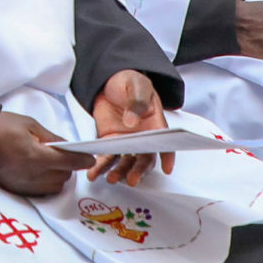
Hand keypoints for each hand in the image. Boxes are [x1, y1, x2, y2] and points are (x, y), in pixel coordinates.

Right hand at [0, 111, 93, 196]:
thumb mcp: (28, 124)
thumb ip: (51, 137)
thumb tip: (66, 146)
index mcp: (37, 156)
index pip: (69, 162)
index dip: (83, 159)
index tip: (90, 157)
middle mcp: (33, 175)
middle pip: (64, 176)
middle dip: (69, 166)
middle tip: (64, 154)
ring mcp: (25, 185)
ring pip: (55, 186)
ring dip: (58, 175)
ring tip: (50, 163)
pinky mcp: (18, 190)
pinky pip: (42, 191)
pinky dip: (47, 183)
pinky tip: (40, 171)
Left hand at [91, 70, 172, 185]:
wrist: (108, 82)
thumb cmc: (129, 82)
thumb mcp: (137, 85)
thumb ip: (136, 102)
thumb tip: (131, 121)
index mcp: (154, 124)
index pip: (164, 142)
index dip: (167, 156)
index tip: (167, 168)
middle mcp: (142, 137)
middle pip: (144, 158)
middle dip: (139, 170)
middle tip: (132, 180)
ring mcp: (125, 141)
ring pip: (125, 162)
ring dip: (119, 172)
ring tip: (111, 179)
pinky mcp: (109, 142)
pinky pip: (107, 157)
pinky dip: (101, 167)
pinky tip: (94, 174)